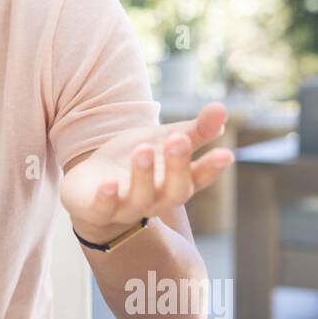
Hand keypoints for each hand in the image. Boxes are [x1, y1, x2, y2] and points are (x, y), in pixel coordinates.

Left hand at [59, 101, 234, 243]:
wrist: (91, 187)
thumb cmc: (134, 161)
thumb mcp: (162, 140)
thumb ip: (193, 130)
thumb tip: (222, 108)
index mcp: (175, 182)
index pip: (198, 178)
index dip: (211, 168)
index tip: (226, 154)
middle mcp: (156, 199)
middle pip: (174, 191)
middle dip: (177, 166)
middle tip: (179, 139)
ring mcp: (126, 207)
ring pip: (140, 198)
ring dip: (142, 175)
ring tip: (143, 149)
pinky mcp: (97, 210)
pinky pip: (103, 209)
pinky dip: (106, 198)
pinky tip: (108, 183)